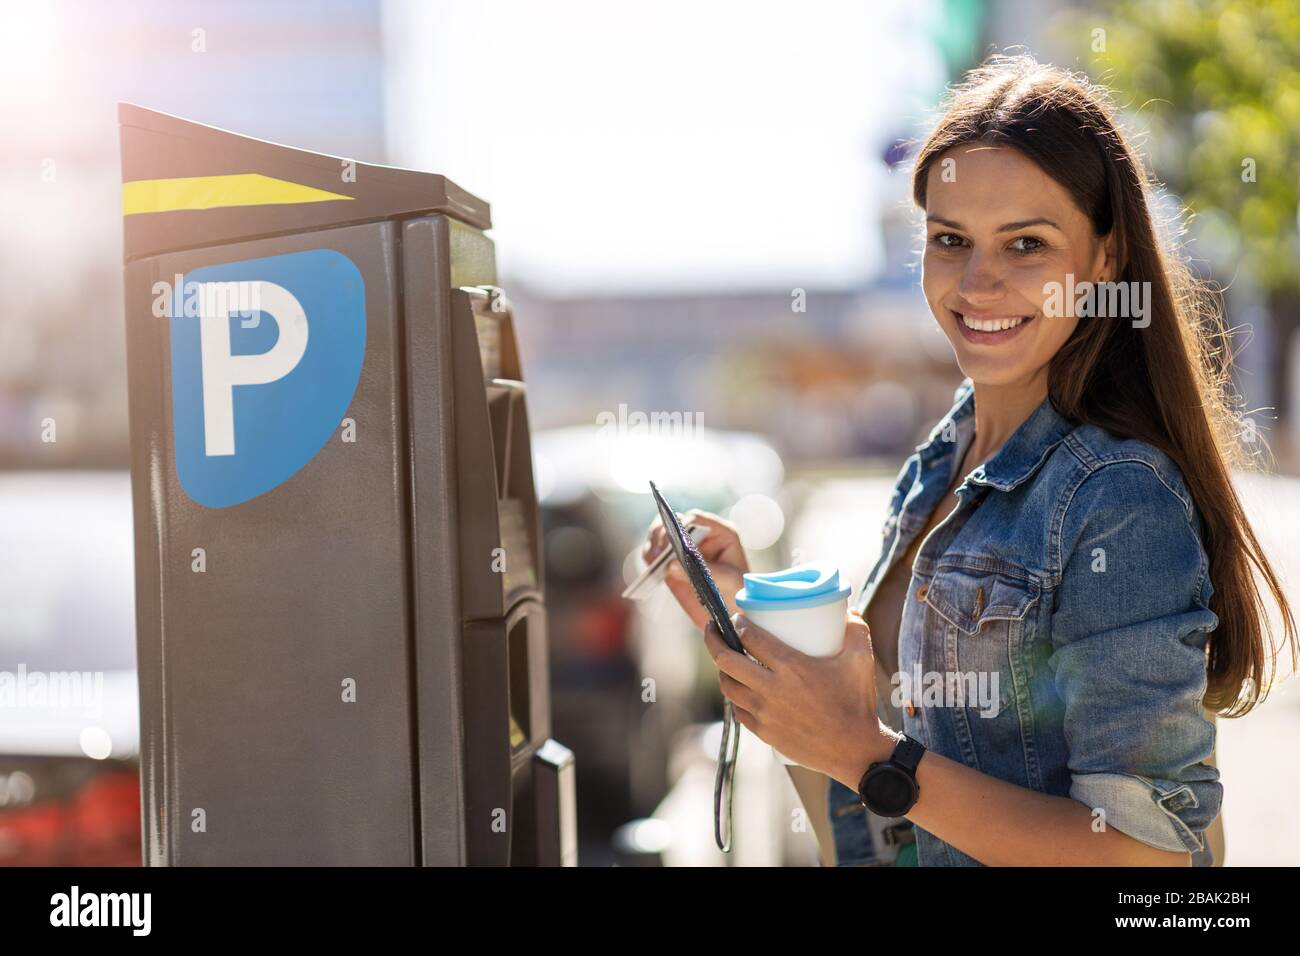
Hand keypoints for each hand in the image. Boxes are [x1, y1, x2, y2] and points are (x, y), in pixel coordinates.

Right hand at [640, 509, 747, 631]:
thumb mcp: (730, 581)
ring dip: (653, 544)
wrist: (732, 612)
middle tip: (660, 551)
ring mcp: (684, 549)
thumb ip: (706, 571)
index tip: (674, 538)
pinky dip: (649, 558)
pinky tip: (651, 568)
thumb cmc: (738, 592)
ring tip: (652, 559)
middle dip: (664, 534)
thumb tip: (672, 565)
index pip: (697, 518)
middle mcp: (700, 536)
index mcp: (721, 533)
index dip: (683, 524)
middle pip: (674, 523)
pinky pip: (655, 555)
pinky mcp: (671, 563)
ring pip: (660, 535)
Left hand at [703, 608, 898, 789]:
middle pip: (726, 659)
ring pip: (727, 686)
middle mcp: (771, 689)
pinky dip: (735, 697)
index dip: (737, 622)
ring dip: (722, 669)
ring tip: (726, 659)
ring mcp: (765, 712)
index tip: (737, 615)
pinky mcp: (764, 732)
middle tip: (714, 629)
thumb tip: (849, 610)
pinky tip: (739, 689)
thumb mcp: (861, 659)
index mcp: (791, 666)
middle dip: (714, 639)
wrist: (855, 750)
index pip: (749, 636)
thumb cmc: (857, 702)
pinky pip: (737, 710)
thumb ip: (856, 629)